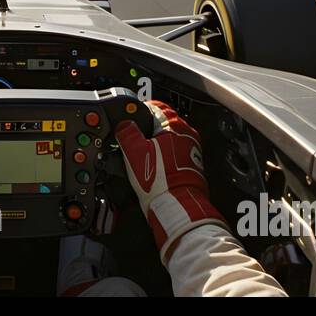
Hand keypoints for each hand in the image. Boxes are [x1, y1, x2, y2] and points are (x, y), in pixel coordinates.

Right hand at [114, 101, 223, 260]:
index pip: (155, 107)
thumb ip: (126, 132)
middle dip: (145, 131)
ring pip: (168, 140)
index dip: (138, 112)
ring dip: (154, 145)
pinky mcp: (191, 166)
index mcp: (175, 125)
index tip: (130, 118)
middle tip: (132, 140)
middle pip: (161, 124)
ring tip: (140, 157)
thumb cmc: (160, 181)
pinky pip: (173, 155)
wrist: (177, 207)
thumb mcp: (132, 152)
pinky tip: (151, 170)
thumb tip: (123, 125)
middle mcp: (187, 136)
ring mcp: (191, 151)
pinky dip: (162, 159)